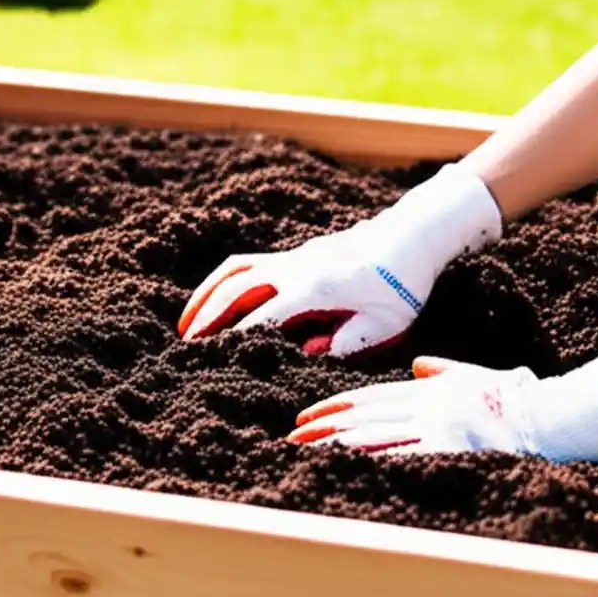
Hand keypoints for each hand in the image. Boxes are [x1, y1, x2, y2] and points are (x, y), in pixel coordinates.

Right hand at [177, 164, 501, 355]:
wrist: (411, 237)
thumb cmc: (402, 284)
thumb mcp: (385, 323)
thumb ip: (347, 342)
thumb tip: (309, 352)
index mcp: (317, 287)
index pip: (265, 315)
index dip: (237, 337)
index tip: (215, 358)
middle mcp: (297, 268)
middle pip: (237, 287)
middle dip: (208, 314)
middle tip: (186, 343)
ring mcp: (292, 258)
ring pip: (235, 270)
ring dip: (207, 294)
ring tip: (188, 321)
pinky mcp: (294, 255)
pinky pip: (247, 265)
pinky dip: (222, 281)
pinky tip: (214, 300)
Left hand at [288, 349, 597, 462]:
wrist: (552, 412)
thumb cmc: (515, 395)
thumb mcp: (473, 376)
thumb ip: (442, 371)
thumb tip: (418, 366)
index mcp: (427, 390)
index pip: (369, 396)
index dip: (334, 405)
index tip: (306, 414)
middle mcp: (426, 405)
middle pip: (364, 415)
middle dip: (324, 427)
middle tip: (292, 436)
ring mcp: (438, 426)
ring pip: (376, 433)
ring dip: (338, 443)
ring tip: (308, 450)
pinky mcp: (452, 447)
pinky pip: (406, 453)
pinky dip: (375, 458)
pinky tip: (349, 462)